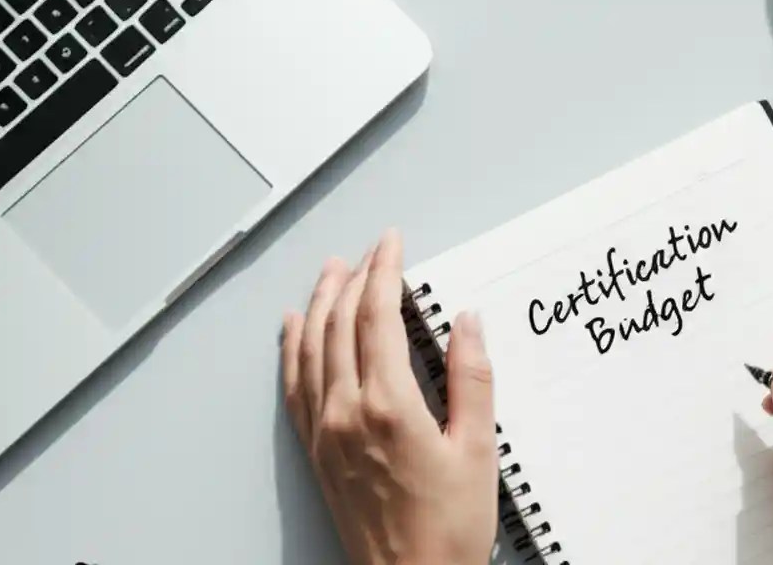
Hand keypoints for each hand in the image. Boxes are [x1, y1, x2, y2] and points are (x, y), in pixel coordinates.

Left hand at [281, 230, 498, 564]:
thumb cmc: (449, 529)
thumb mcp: (479, 450)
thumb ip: (473, 378)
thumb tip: (468, 323)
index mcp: (390, 406)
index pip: (378, 317)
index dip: (384, 271)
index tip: (391, 244)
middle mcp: (348, 413)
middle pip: (340, 325)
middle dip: (353, 279)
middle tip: (369, 251)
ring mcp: (326, 433)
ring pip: (312, 350)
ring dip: (320, 304)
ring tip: (330, 273)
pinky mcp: (317, 453)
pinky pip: (295, 387)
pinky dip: (293, 350)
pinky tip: (294, 331)